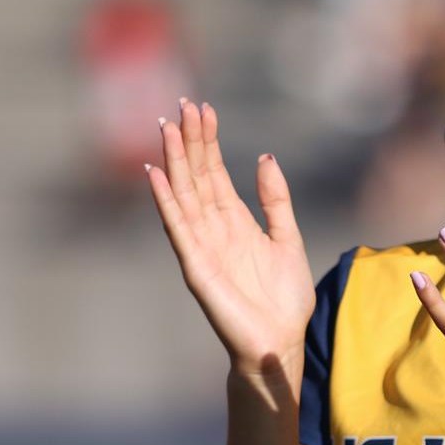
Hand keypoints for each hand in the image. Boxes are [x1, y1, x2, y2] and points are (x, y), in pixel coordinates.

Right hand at [146, 99, 314, 379]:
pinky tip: (156, 175)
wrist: (281, 340)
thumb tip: (264, 158)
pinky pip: (178, 228)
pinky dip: (166, 202)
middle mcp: (213, 228)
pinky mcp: (196, 266)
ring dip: (174, 161)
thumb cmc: (285, 297)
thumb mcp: (288, 238)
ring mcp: (202, 245)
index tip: (203, 108)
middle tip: (183, 104)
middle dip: (189, 141)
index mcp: (235, 220)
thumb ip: (275, 200)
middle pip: (196, 176)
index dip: (208, 141)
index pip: (215, 172)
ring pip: (184, 194)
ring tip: (166, 128)